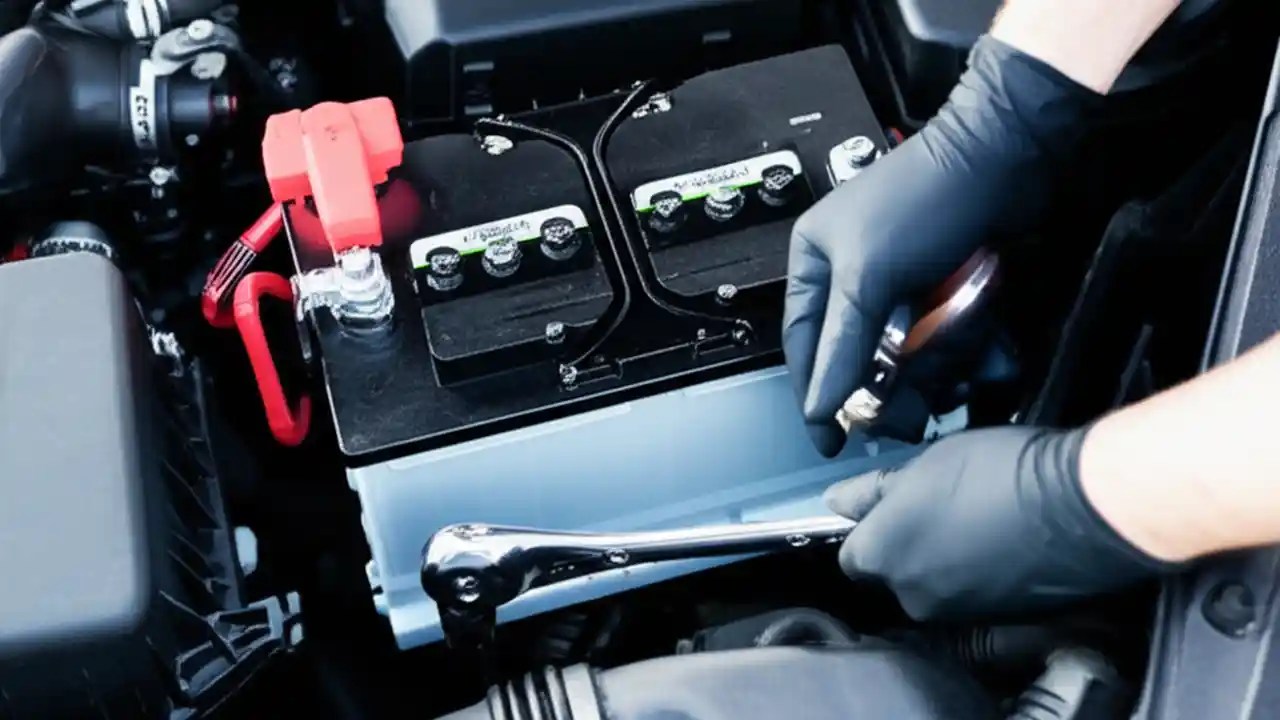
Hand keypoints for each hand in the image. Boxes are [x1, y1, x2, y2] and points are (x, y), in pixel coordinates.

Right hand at [783, 36, 1097, 456]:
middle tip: (900, 419)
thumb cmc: (927, 196)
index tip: (829, 435)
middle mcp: (855, 275)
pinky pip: (942, 341)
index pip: (805, 342)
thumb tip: (818, 405)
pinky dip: (957, 355)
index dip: (815, 391)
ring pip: (903, 354)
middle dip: (882, 387)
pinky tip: (975, 362)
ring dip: (927, 374)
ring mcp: (902, 284)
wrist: (1007, 159)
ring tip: (945, 388)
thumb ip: (843, 346)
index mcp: (817, 262)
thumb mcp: (869, 277)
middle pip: (857, 355)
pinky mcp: (944, 291)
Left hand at [824, 426, 1177, 619]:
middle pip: (893, 577)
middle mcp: (913, 595)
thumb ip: (874, 492)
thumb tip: (837, 502)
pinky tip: (1001, 544)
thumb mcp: (925, 465)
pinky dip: (979, 577)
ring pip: (933, 588)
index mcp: (884, 555)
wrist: (1083, 506)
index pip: (853, 556)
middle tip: (939, 509)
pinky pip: (973, 598)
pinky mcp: (998, 621)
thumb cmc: (1001, 473)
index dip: (871, 532)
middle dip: (908, 549)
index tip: (892, 510)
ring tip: (976, 522)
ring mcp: (957, 612)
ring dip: (944, 563)